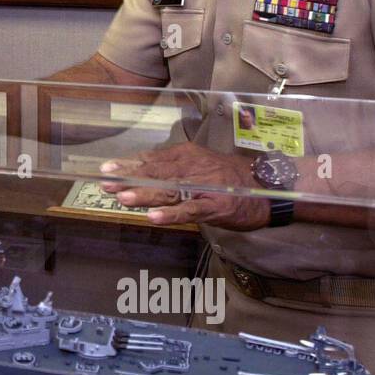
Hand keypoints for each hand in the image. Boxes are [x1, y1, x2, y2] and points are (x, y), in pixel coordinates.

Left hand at [99, 142, 272, 230]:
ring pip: (169, 190)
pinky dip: (171, 214)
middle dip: (129, 179)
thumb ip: (173, 168)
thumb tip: (141, 169)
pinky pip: (189, 210)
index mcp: (187, 156)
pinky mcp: (215, 206)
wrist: (269, 187)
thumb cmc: (229, 178)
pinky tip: (153, 218)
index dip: (129, 165)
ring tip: (123, 198)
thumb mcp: (199, 166)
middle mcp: (193, 168)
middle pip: (156, 173)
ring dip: (145, 194)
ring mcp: (204, 187)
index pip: (152, 160)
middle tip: (106, 184)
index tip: (106, 170)